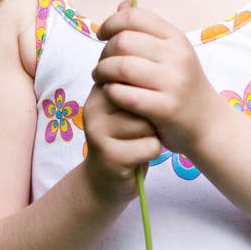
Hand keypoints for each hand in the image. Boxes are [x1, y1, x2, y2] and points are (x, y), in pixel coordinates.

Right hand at [82, 83, 161, 204]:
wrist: (104, 180)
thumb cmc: (124, 137)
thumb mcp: (125, 106)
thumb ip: (135, 87)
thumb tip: (157, 69)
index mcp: (99, 88)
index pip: (133, 75)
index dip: (148, 89)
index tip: (144, 104)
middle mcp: (93, 107)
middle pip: (142, 98)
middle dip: (150, 114)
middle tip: (139, 127)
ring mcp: (98, 132)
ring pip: (148, 123)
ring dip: (152, 134)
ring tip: (138, 141)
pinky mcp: (109, 156)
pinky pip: (150, 146)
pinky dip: (153, 152)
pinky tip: (139, 156)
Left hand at [93, 1, 218, 159]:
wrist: (208, 123)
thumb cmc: (182, 84)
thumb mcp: (171, 52)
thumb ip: (145, 31)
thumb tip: (122, 4)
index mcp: (175, 38)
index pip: (135, 17)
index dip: (111, 23)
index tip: (102, 36)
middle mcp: (177, 56)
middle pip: (124, 41)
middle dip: (104, 52)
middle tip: (101, 63)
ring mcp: (173, 82)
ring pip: (122, 67)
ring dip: (102, 72)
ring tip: (100, 78)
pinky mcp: (166, 109)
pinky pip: (125, 94)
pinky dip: (110, 92)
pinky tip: (110, 93)